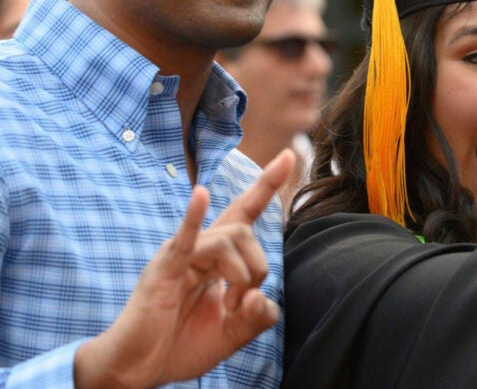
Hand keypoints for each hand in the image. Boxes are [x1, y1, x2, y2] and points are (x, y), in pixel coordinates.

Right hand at [75, 150, 293, 388]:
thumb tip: (260, 296)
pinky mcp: (163, 270)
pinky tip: (200, 195)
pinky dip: (193, 216)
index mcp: (216, 258)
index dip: (267, 185)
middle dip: (256, 268)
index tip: (291, 155)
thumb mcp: (232, 333)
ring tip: (226, 303)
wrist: (138, 371)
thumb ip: (258, 316)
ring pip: (227, 240)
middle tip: (240, 302)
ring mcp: (180, 257)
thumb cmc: (180, 345)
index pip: (246, 212)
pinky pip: (183, 239)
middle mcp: (199, 249)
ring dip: (239, 273)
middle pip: (244, 232)